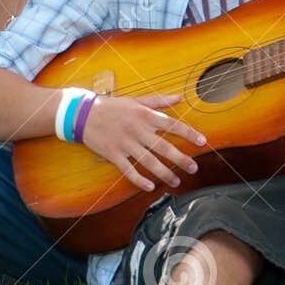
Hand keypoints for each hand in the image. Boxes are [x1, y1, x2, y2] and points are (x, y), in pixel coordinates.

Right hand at [80, 93, 205, 191]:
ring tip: (176, 181)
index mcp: (145, 115)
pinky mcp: (113, 154)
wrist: (83, 113)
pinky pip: (128, 170)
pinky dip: (139, 179)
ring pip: (148, 161)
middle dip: (180, 159)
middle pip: (163, 147)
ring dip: (164, 173)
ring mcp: (125, 143)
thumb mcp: (136, 100)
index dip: (188, 133)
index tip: (202, 142)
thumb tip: (179, 97)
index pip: (172, 125)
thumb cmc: (113, 106)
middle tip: (194, 167)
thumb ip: (158, 101)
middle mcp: (137, 130)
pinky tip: (150, 186)